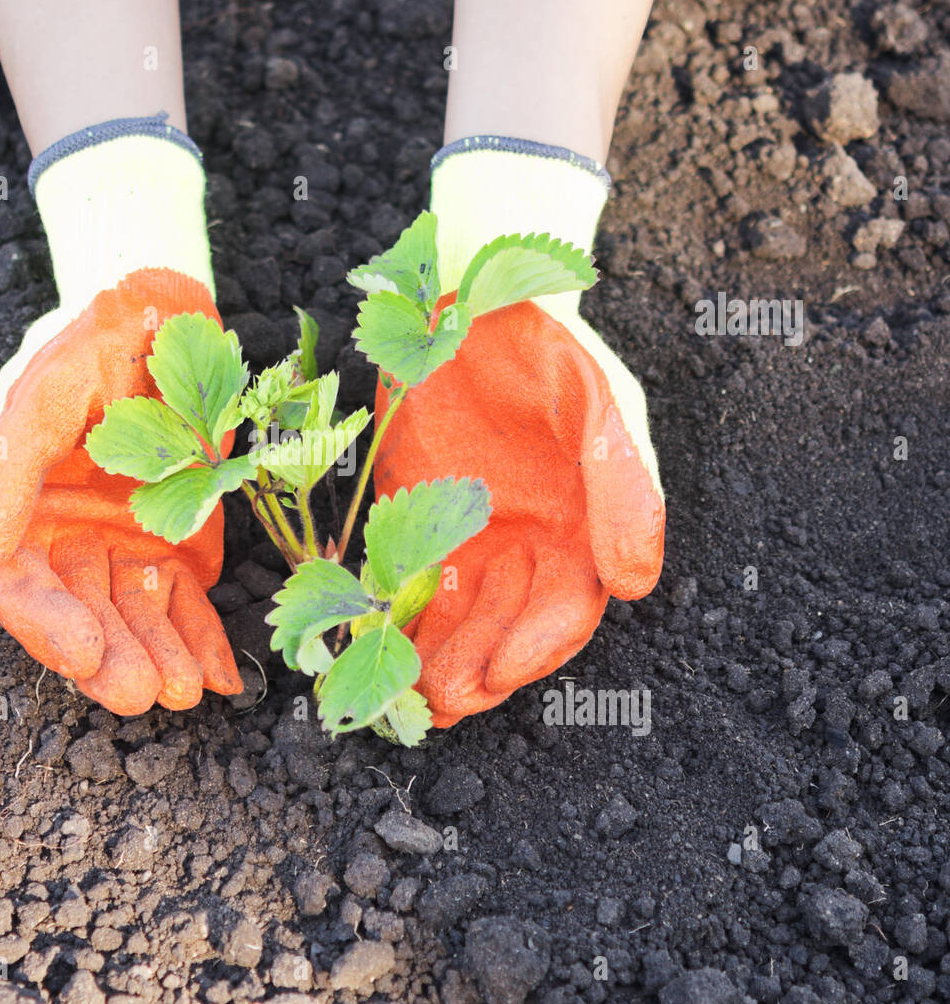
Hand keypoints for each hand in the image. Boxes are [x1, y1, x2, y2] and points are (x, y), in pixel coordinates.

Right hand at [0, 268, 242, 714]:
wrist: (163, 313)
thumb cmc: (89, 346)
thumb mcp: (42, 395)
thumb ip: (8, 469)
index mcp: (18, 514)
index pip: (23, 586)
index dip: (47, 625)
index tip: (81, 653)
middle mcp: (66, 542)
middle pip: (83, 617)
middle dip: (112, 658)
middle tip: (143, 692)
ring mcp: (124, 550)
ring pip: (138, 620)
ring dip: (159, 657)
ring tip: (183, 691)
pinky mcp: (178, 550)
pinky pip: (188, 607)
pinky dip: (204, 642)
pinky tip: (221, 676)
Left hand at [373, 294, 663, 726]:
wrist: (474, 300)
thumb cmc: (550, 351)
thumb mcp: (600, 406)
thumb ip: (624, 489)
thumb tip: (635, 584)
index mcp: (581, 531)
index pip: (564, 611)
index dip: (533, 648)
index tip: (497, 674)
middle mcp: (526, 547)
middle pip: (503, 629)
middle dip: (474, 669)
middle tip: (439, 702)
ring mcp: (466, 537)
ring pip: (452, 620)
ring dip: (430, 660)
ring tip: (404, 697)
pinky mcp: (412, 520)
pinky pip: (401, 580)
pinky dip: (389, 614)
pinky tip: (368, 642)